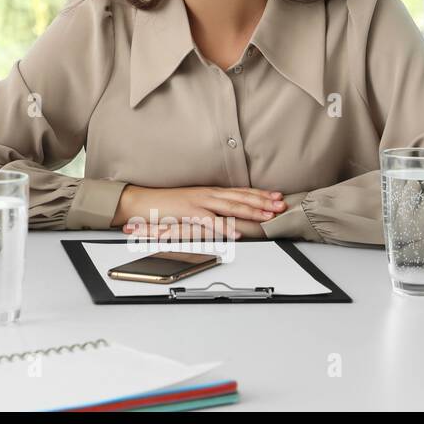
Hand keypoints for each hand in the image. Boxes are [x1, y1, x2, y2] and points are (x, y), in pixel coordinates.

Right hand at [114, 185, 285, 236]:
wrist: (142, 202)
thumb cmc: (166, 205)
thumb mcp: (192, 203)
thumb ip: (210, 208)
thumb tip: (229, 216)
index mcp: (209, 192)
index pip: (240, 191)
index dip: (260, 194)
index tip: (277, 197)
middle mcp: (207, 194)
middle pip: (240, 197)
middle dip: (262, 202)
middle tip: (280, 206)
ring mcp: (198, 202)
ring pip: (230, 206)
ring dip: (250, 211)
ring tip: (267, 217)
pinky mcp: (188, 212)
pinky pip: (210, 221)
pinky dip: (225, 227)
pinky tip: (237, 232)